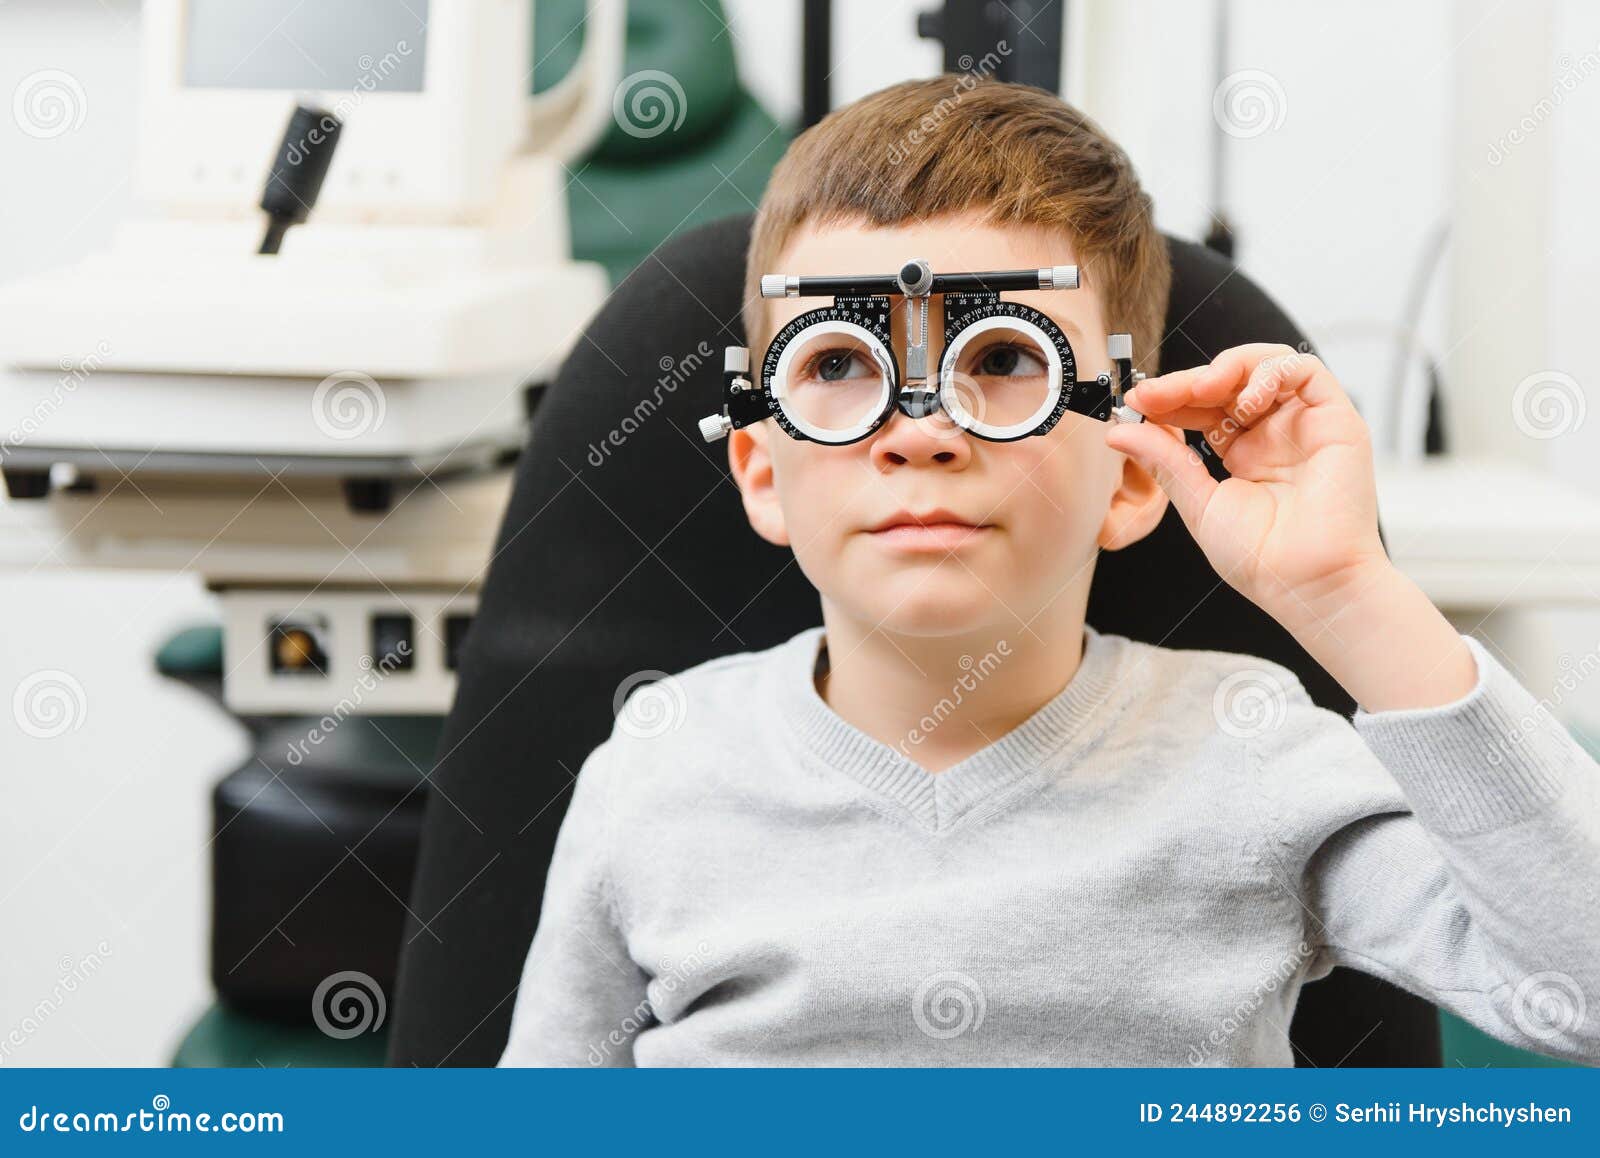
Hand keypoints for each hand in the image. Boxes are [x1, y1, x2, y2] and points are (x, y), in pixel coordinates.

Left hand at [1105, 343, 1475, 712]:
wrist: (1306, 582)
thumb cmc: (1261, 558)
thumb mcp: (1199, 504)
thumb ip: (1164, 461)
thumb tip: (1120, 431)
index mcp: (1242, 452)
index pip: (1203, 407)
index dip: (1170, 399)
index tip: (1136, 403)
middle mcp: (1272, 433)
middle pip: (1228, 383)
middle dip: (1186, 382)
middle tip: (1154, 394)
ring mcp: (1303, 424)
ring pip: (1266, 366)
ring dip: (1228, 368)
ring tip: (1199, 390)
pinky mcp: (1335, 419)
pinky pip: (1306, 371)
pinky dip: (1270, 372)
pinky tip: (1244, 400)